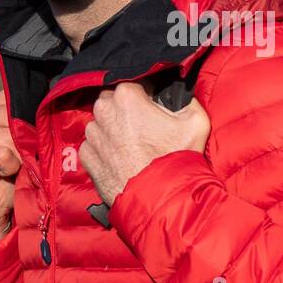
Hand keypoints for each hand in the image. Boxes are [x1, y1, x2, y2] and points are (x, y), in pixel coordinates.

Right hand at [0, 90, 22, 248]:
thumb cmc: (10, 181)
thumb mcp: (24, 148)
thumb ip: (27, 125)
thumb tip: (46, 105)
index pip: (10, 98)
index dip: (29, 116)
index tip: (33, 138)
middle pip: (10, 115)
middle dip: (25, 139)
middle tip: (24, 158)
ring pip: (7, 134)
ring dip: (18, 155)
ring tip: (13, 167)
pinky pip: (0, 152)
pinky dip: (9, 164)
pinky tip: (4, 173)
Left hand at [79, 81, 209, 206]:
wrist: (158, 200)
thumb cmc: (176, 158)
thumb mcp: (196, 121)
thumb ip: (187, 100)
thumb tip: (180, 95)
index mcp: (126, 96)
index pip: (136, 83)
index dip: (148, 94)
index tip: (155, 106)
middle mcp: (103, 111)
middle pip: (114, 101)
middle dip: (127, 109)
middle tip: (145, 126)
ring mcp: (92, 135)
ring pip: (101, 122)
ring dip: (114, 128)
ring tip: (133, 145)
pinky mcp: (86, 156)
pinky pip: (94, 144)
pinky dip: (105, 148)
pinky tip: (122, 158)